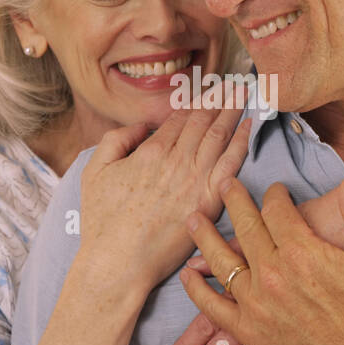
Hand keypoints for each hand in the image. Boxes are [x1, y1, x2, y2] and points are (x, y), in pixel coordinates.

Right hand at [76, 94, 250, 294]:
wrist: (117, 262)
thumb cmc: (103, 222)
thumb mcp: (94, 171)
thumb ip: (116, 140)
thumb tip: (141, 126)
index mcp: (150, 152)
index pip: (179, 118)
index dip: (194, 99)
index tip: (206, 88)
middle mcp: (176, 161)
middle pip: (202, 121)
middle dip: (218, 98)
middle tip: (233, 82)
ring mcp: (195, 181)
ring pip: (219, 136)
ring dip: (232, 111)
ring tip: (243, 93)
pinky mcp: (209, 203)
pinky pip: (230, 165)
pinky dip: (241, 142)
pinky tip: (249, 126)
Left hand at [180, 175, 343, 344]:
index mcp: (303, 252)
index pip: (276, 209)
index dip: (274, 195)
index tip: (274, 190)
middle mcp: (273, 274)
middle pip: (245, 226)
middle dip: (234, 201)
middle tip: (225, 185)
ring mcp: (256, 304)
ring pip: (221, 261)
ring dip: (204, 236)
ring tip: (194, 219)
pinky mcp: (249, 331)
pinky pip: (213, 306)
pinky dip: (197, 288)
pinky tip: (190, 274)